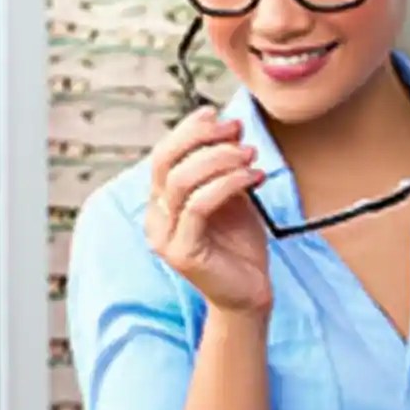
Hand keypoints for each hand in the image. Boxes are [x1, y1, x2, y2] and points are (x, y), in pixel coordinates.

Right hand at [146, 105, 270, 311]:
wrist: (248, 294)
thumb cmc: (239, 246)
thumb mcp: (230, 197)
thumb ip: (221, 168)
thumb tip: (228, 126)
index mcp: (160, 202)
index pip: (163, 154)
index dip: (188, 130)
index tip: (218, 114)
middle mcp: (155, 218)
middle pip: (164, 162)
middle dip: (201, 138)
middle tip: (235, 131)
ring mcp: (164, 236)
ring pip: (180, 181)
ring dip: (219, 159)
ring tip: (250, 156)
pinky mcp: (182, 252)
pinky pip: (199, 206)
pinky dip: (228, 184)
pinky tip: (253, 178)